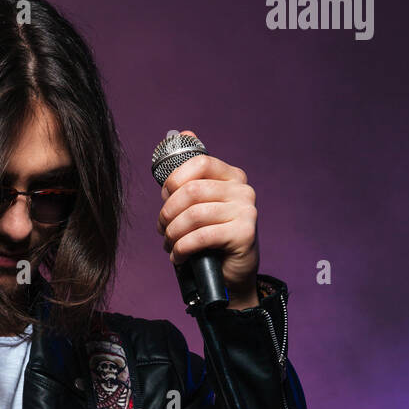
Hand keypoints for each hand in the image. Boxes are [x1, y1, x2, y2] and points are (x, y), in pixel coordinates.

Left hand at [157, 129, 259, 307]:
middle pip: (192, 191)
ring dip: (173, 233)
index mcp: (231, 176)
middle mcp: (242, 189)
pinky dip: (182, 249)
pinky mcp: (244, 234)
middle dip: (168, 213)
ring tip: (170, 245)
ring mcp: (246, 211)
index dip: (174, 180)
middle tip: (162, 229)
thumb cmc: (211, 239)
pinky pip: (201, 236)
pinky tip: (178, 257)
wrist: (231, 274)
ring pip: (194, 214)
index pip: (198, 162)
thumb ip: (190, 175)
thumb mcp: (199, 205)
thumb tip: (183, 133)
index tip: (164, 199)